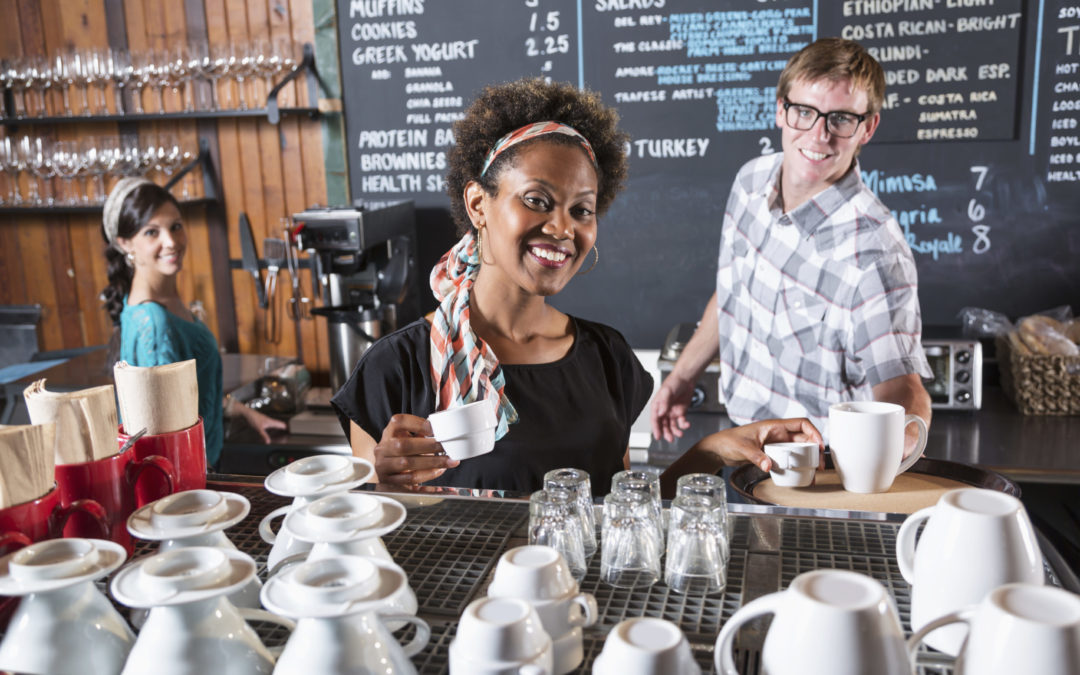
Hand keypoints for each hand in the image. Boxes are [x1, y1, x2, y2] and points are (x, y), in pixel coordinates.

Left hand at [237, 404, 287, 442]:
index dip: (288, 427)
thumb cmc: (252, 418)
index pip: (282, 424)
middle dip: (284, 428)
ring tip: (282, 431)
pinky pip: (270, 426)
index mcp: (271, 422)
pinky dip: (273, 428)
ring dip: (279, 428)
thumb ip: (264, 435)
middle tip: (289, 431)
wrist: (245, 413)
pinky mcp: (262, 422)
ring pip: (275, 425)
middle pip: (280, 424)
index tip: (293, 430)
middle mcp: (269, 421)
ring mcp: (266, 421)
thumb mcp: (259, 428)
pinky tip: (270, 431)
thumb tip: (268, 442)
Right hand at [373, 414, 459, 485]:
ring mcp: (383, 466)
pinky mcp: (388, 482)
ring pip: (407, 464)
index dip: (417, 424)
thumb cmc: (399, 450)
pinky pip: (409, 480)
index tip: (435, 428)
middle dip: (429, 446)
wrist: (382, 468)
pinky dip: (427, 476)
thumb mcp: (406, 436)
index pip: (399, 422)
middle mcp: (383, 449)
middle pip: (404, 445)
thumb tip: (445, 426)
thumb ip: (422, 430)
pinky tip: (439, 471)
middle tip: (447, 446)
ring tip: (449, 461)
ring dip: (432, 462)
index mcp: (389, 432)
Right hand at [651, 375, 694, 441]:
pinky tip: (686, 425)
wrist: (686, 379)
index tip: (658, 436)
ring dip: (675, 431)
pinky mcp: (681, 412)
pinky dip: (684, 425)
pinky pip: (681, 421)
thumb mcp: (667, 391)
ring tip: (680, 434)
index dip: (656, 429)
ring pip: (672, 426)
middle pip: (663, 425)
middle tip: (670, 438)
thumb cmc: (674, 382)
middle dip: (666, 433)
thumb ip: (664, 402)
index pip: (655, 419)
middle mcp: (664, 410)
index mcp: (657, 405)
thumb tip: (661, 413)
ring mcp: (672, 412)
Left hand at [696, 418, 823, 472]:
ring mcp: (775, 444)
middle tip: (820, 464)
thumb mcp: (743, 448)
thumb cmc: (728, 441)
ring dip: (808, 458)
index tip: (819, 445)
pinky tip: (800, 474)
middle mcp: (777, 434)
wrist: (718, 449)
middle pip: (804, 438)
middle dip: (815, 449)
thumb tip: (768, 466)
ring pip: (798, 449)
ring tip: (814, 471)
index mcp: (773, 426)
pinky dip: (796, 464)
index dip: (814, 432)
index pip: (801, 423)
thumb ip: (756, 456)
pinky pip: (789, 458)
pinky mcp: (772, 454)